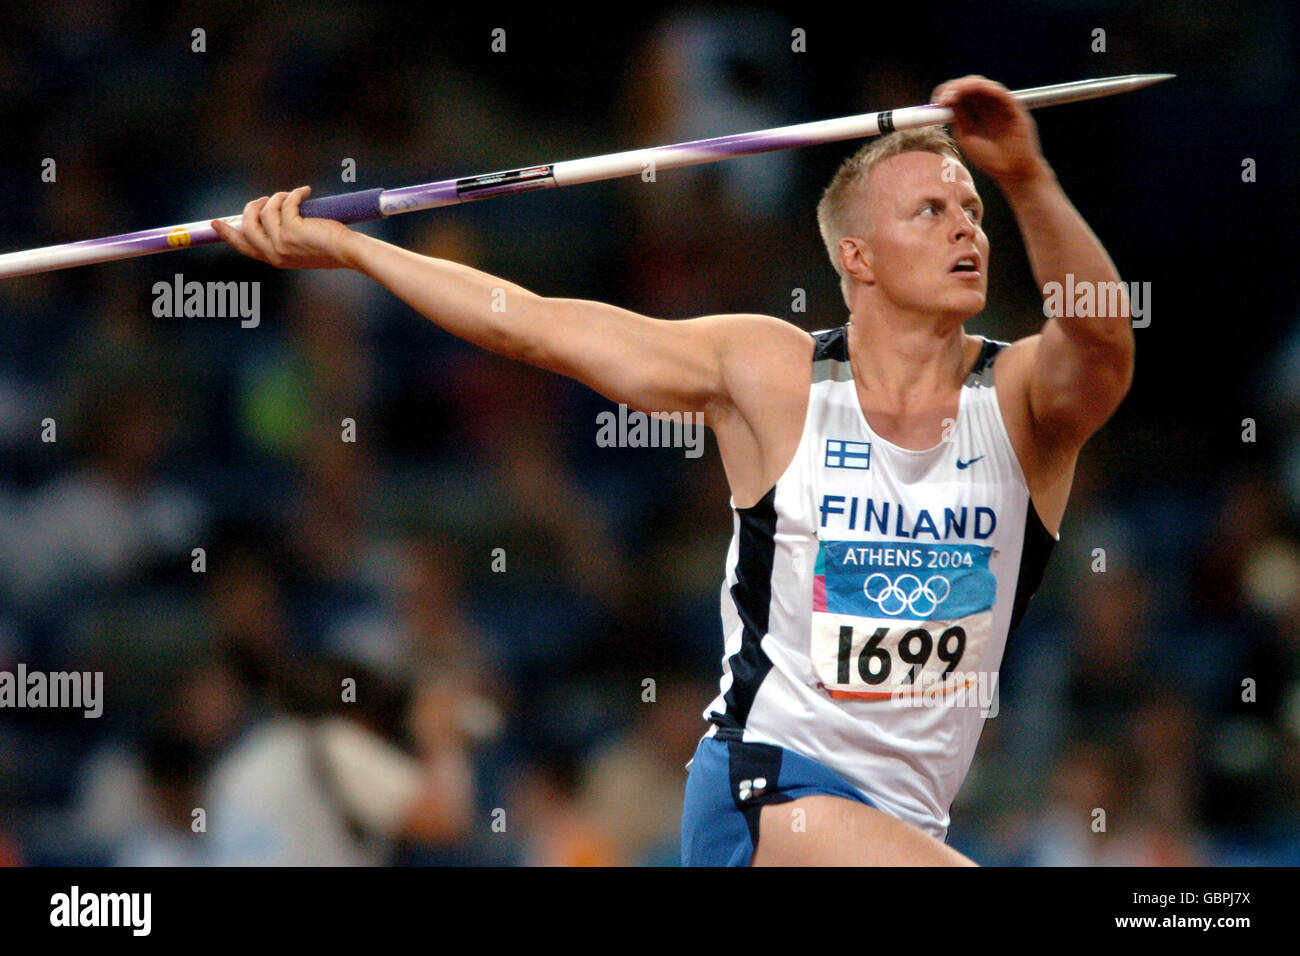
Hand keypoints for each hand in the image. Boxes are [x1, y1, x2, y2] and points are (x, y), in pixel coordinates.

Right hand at [210, 186, 354, 269]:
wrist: (348, 252)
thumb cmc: (330, 249)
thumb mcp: (300, 248)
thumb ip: (283, 238)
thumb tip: (268, 214)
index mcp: (275, 259)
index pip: (244, 247)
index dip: (228, 233)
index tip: (215, 223)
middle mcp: (275, 254)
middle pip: (247, 227)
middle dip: (250, 209)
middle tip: (263, 199)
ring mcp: (282, 243)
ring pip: (265, 212)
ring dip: (276, 198)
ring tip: (291, 195)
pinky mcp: (293, 229)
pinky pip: (286, 203)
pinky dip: (295, 193)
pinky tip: (306, 192)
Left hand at [932, 76, 1048, 186]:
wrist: (1012, 172)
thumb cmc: (990, 158)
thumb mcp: (967, 137)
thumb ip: (958, 119)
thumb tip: (946, 101)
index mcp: (973, 113)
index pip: (959, 94)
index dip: (947, 92)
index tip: (936, 101)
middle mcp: (986, 106)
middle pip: (970, 85)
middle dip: (955, 87)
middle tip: (944, 98)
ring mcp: (1000, 105)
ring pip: (985, 85)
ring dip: (969, 85)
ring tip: (956, 92)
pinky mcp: (1014, 108)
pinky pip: (1003, 94)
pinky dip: (990, 89)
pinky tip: (979, 89)